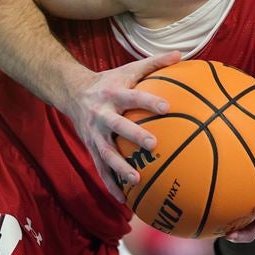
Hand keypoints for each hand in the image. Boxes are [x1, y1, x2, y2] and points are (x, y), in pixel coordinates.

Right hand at [67, 52, 179, 201]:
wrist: (72, 92)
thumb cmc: (110, 81)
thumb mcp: (128, 69)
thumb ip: (154, 63)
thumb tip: (182, 53)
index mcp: (113, 94)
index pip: (133, 96)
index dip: (149, 101)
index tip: (167, 107)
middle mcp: (102, 114)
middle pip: (117, 126)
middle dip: (133, 135)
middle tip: (153, 144)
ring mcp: (94, 134)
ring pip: (106, 153)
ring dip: (120, 167)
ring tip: (137, 180)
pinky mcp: (90, 148)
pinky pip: (101, 169)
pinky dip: (111, 185)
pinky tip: (125, 200)